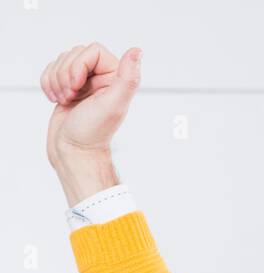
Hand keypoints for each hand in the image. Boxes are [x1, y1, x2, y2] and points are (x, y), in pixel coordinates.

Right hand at [41, 43, 140, 169]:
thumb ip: (128, 79)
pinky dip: (48, 85)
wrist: (74, 152)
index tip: (78, 86)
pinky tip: (57, 101)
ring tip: (66, 101)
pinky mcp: (66, 88)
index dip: (79, 64)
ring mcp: (82, 83)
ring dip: (57, 81)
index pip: (92, 50)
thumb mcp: (113, 105)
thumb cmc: (93, 132)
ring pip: (61, 61)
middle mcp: (100, 78)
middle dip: (66, 75)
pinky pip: (50, 71)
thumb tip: (137, 51)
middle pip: (74, 53)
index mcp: (115, 78)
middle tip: (71, 97)